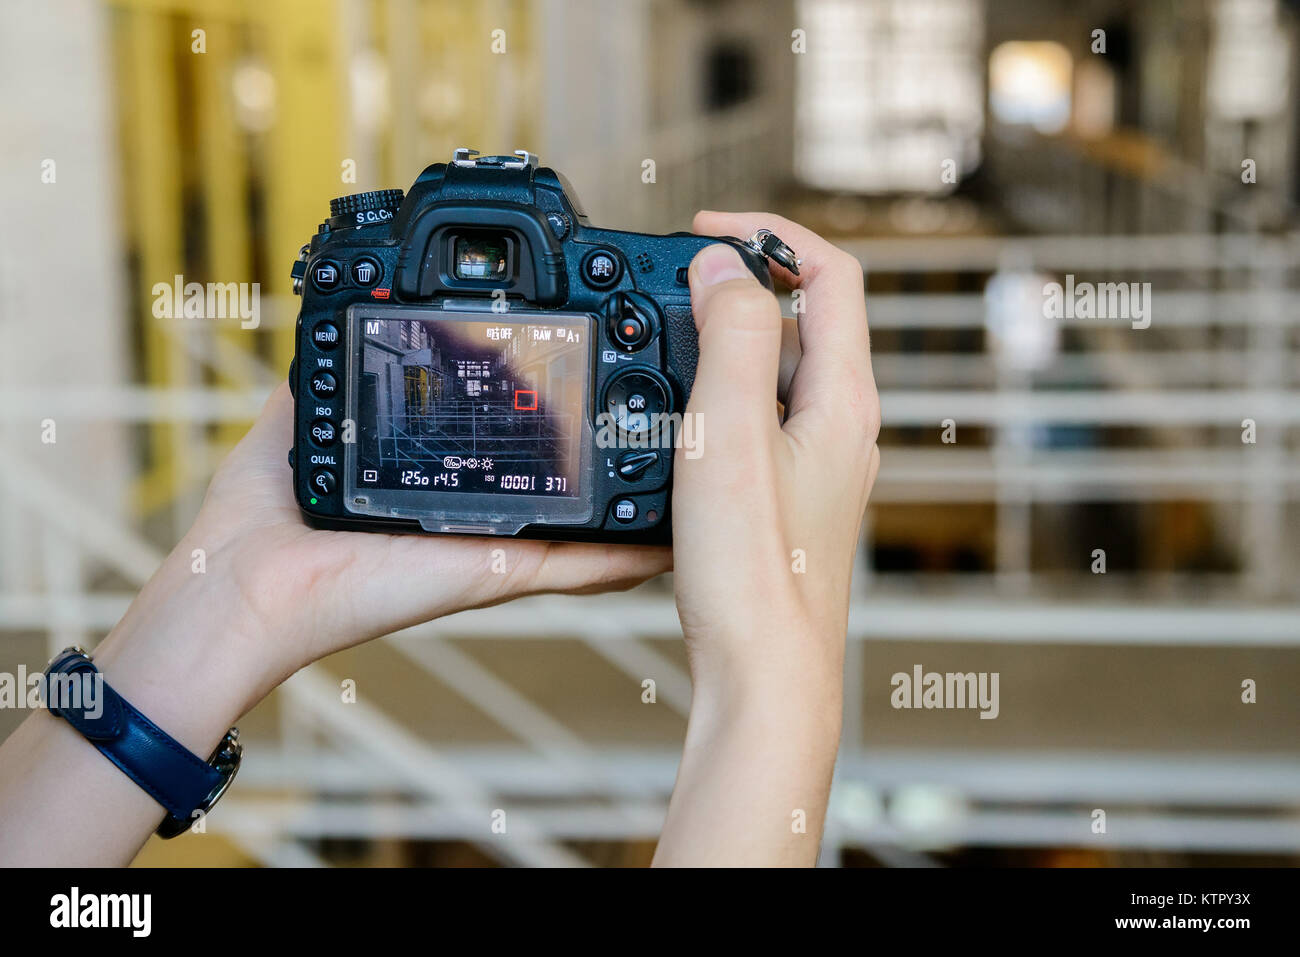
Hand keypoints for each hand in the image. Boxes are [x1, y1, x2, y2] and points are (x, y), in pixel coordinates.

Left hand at [0, 383, 669, 864]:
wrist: (246, 589)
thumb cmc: (260, 523)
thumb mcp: (300, 423)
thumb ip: (330, 378)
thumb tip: (336, 326)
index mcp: (437, 490)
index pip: (509, 459)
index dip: (552, 427)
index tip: (590, 387)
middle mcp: (473, 520)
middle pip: (560, 494)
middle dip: (609, 462)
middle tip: (662, 427)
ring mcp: (491, 549)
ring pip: (585, 531)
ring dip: (635, 506)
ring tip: (687, 474)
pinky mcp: (495, 569)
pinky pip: (577, 565)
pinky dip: (628, 555)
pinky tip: (672, 536)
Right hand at [655, 212, 879, 865]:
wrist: (762, 672)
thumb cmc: (753, 569)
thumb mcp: (731, 428)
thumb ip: (732, 333)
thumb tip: (722, 266)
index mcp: (844, 398)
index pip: (832, 275)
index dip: (772, 233)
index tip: (705, 231)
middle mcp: (842, 426)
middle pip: (803, 319)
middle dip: (737, 287)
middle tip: (670, 288)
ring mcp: (817, 465)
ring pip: (775, 372)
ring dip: (723, 344)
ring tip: (663, 349)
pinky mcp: (788, 498)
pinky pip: (757, 420)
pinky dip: (718, 397)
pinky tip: (675, 424)